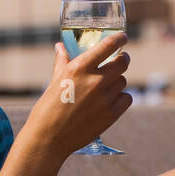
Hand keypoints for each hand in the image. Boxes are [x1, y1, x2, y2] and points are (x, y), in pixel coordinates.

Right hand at [25, 33, 131, 159]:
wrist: (48, 138)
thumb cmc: (48, 107)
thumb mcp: (55, 80)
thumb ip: (62, 61)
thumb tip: (60, 46)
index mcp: (79, 68)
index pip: (108, 45)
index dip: (119, 38)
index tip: (123, 37)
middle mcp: (95, 81)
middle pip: (122, 62)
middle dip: (122, 59)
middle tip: (120, 59)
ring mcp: (105, 98)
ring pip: (123, 81)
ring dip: (118, 80)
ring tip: (107, 85)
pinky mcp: (111, 114)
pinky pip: (126, 98)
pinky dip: (121, 97)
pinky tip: (112, 99)